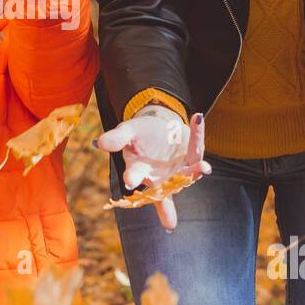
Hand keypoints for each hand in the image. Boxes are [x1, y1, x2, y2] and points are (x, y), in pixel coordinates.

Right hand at [95, 106, 210, 231]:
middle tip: (174, 186)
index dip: (132, 178)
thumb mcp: (127, 132)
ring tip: (204, 167)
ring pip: (187, 174)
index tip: (129, 180)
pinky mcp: (192, 160)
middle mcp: (159, 176)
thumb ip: (116, 138)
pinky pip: (197, 150)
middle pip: (165, 185)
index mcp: (139, 170)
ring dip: (196, 171)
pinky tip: (197, 118)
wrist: (158, 127)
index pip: (134, 176)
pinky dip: (198, 134)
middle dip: (171, 187)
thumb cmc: (139, 133)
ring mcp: (178, 171)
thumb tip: (100, 143)